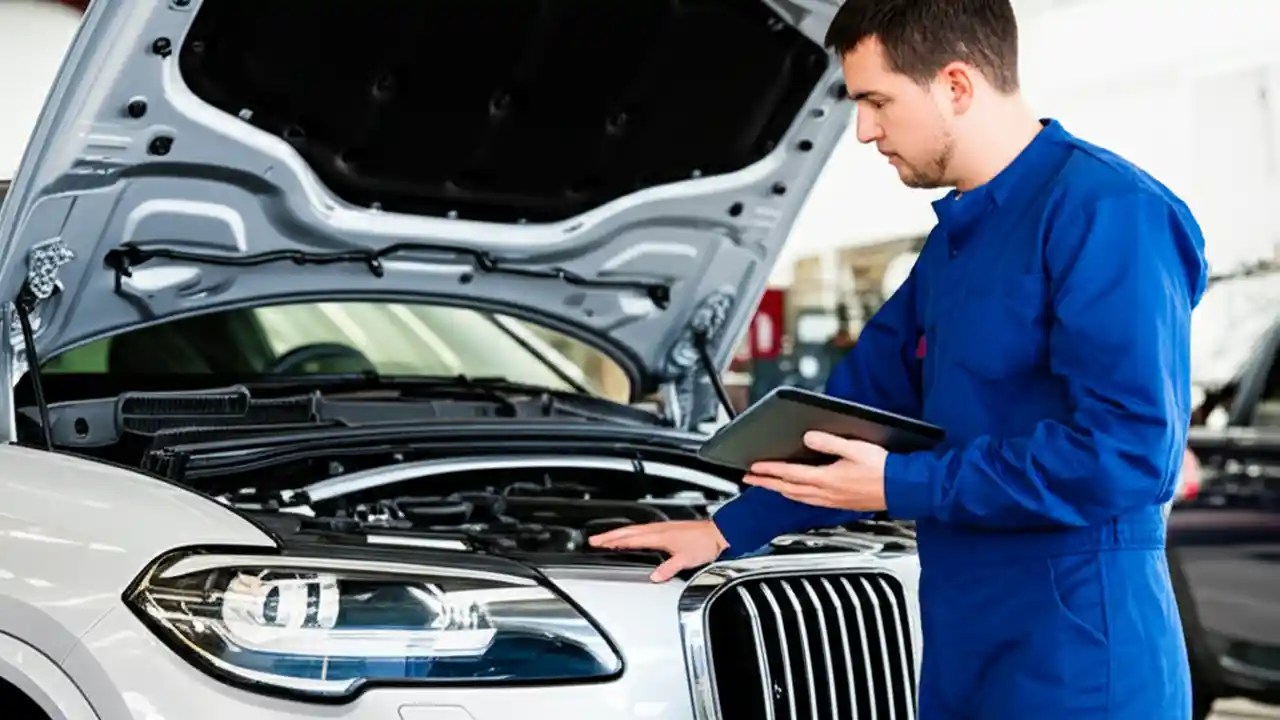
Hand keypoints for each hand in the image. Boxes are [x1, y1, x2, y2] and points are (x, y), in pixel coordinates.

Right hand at [587, 520, 728, 581]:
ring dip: (619, 533)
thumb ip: (668, 569)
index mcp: (659, 536)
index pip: (630, 539)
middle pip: (629, 532)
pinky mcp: (667, 529)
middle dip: (610, 535)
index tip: (599, 543)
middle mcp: (659, 529)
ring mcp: (662, 528)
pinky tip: (631, 537)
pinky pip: (643, 530)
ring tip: (607, 538)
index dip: (614, 541)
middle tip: (595, 539)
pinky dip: (632, 533)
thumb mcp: (686, 560)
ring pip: (635, 530)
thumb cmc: (704, 543)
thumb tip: (655, 576)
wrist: (718, 534)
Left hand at [745, 431, 888, 511]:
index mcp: (827, 478)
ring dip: (778, 490)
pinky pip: (809, 502)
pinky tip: (795, 494)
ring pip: (797, 497)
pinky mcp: (838, 504)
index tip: (753, 467)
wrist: (901, 488)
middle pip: (787, 488)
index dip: (769, 471)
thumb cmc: (882, 469)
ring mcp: (831, 501)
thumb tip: (809, 437)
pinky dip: (795, 497)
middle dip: (766, 483)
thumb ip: (830, 442)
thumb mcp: (855, 448)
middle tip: (749, 479)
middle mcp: (826, 493)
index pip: (790, 474)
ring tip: (767, 485)